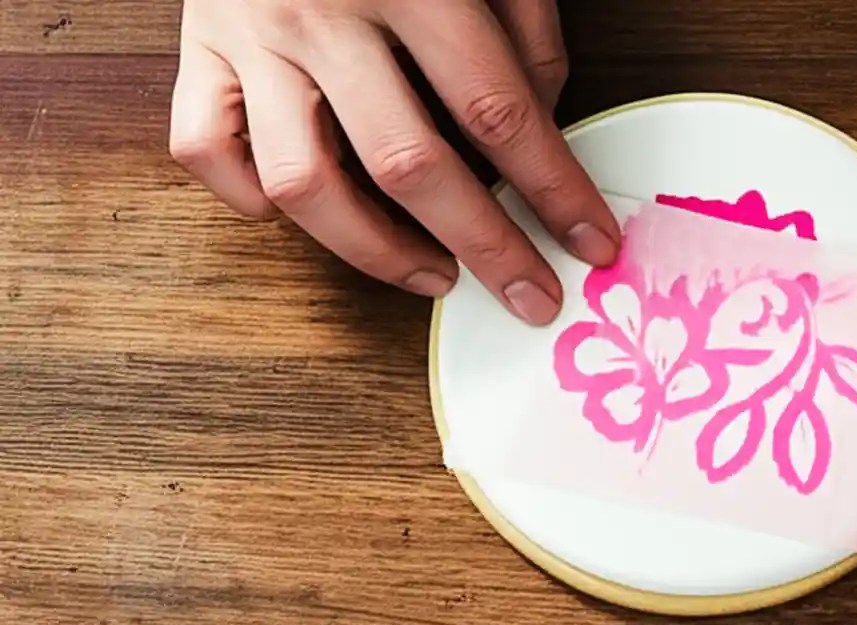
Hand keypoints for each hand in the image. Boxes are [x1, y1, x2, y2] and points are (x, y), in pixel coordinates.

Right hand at [168, 0, 619, 325]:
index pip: (498, 110)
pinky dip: (253, 200)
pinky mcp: (197, 50)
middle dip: (487, 247)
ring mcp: (249, 36)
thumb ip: (524, 30)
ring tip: (435, 273)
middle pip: (410, 165)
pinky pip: (206, 151)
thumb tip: (541, 131)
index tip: (589, 242)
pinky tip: (313, 212)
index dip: (553, 189)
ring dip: (378, 251)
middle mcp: (321, 13)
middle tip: (530, 294)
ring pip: (303, 184)